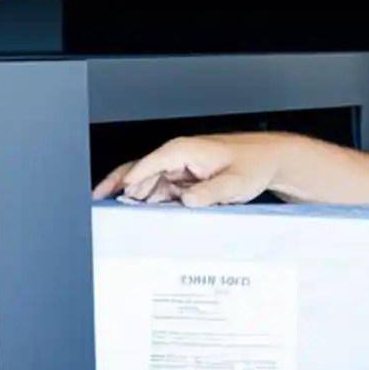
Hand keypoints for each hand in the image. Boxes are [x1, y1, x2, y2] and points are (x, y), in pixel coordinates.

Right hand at [90, 132, 285, 206]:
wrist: (270, 161)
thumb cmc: (254, 165)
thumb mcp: (234, 183)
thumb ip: (210, 193)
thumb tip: (186, 202)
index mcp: (183, 150)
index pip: (146, 165)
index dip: (127, 182)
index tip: (112, 198)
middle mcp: (177, 156)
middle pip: (138, 172)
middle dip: (118, 188)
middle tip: (98, 208)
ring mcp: (180, 167)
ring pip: (147, 183)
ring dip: (134, 199)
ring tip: (116, 219)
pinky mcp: (185, 178)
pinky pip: (161, 190)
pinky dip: (150, 202)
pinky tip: (142, 217)